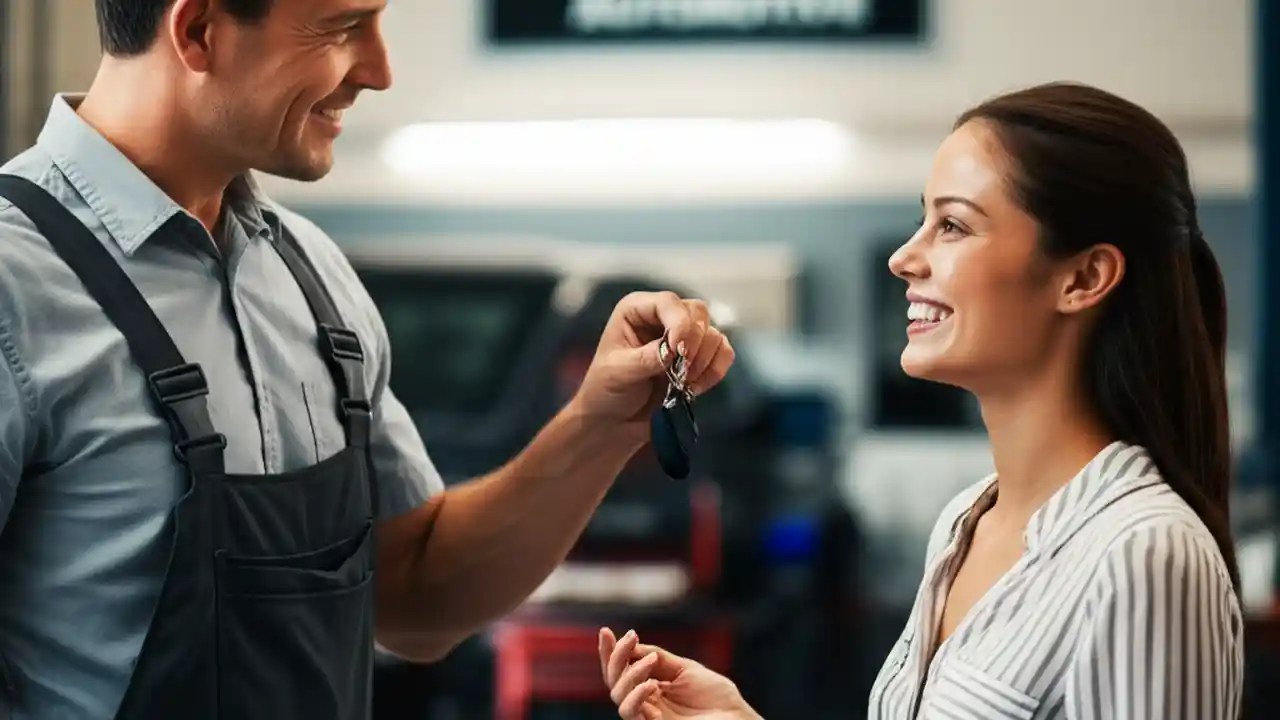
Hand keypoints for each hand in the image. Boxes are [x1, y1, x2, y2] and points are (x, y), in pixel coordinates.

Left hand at [572, 291, 734, 429]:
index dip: (680, 324)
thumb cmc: (606, 390)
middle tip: (680, 371)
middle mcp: (663, 317)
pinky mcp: (699, 357)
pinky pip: (723, 353)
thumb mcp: (619, 372)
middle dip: (694, 344)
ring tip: (681, 384)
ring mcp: (683, 336)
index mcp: (637, 310)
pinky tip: (693, 388)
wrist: (613, 421)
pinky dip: (714, 371)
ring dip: (703, 362)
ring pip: (713, 334)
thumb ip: (647, 358)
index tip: (678, 353)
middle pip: (698, 312)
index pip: (669, 303)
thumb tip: (675, 350)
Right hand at [599, 627, 760, 719]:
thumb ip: (658, 659)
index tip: (605, 631)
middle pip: (614, 682)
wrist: (736, 719)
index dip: (611, 653)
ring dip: (630, 674)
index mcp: (651, 687)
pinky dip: (637, 695)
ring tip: (651, 661)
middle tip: (630, 638)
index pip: (622, 671)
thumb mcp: (685, 669)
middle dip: (616, 657)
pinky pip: (631, 713)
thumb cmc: (716, 697)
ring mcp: (648, 717)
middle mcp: (645, 703)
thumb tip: (633, 646)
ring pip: (618, 697)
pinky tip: (651, 684)